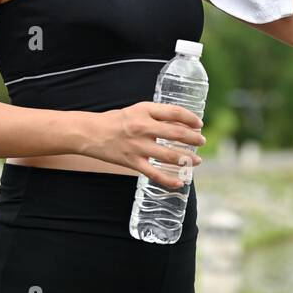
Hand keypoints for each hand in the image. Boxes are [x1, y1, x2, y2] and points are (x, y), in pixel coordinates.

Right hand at [81, 102, 205, 188]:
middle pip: (176, 133)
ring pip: (169, 154)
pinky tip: (179, 182)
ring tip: (196, 160)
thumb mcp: (137, 111)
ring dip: (186, 158)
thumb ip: (156, 115)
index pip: (174, 112)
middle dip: (193, 138)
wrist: (91, 133)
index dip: (190, 118)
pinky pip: (154, 173)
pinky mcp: (132, 162)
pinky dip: (168, 179)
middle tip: (202, 141)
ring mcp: (138, 146)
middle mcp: (143, 127)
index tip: (199, 123)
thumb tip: (180, 123)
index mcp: (145, 110)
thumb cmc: (116, 120)